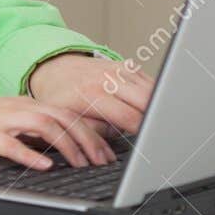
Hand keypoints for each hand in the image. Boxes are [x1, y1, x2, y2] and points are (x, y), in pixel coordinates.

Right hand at [0, 95, 120, 169]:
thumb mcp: (4, 127)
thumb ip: (30, 134)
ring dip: (67, 145)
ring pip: (43, 124)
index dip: (91, 132)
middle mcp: (15, 107)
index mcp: (23, 106)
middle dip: (88, 140)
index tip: (107, 154)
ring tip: (81, 164)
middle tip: (103, 162)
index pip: (67, 114)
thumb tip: (60, 150)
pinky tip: (44, 166)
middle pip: (62, 117)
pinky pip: (8, 142)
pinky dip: (29, 154)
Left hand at [26, 52, 154, 137]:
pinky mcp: (128, 65)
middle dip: (155, 118)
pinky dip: (153, 95)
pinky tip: (146, 105)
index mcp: (93, 95)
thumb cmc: (62, 97)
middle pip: (147, 100)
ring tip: (151, 120)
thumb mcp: (69, 122)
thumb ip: (95, 135)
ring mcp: (120, 69)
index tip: (149, 142)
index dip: (143, 132)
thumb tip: (114, 148)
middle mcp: (109, 79)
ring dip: (156, 106)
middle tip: (156, 133)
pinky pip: (150, 81)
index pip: (130, 117)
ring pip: (153, 89)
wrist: (57, 69)